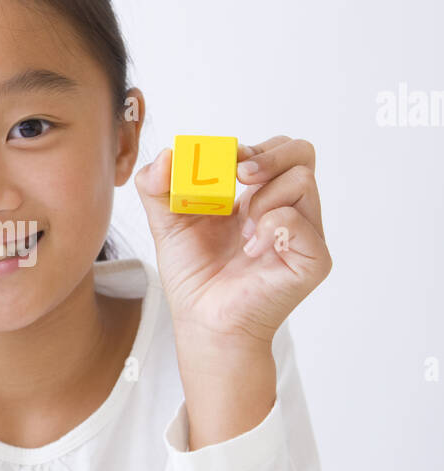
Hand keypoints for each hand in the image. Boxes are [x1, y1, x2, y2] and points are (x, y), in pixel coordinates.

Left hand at [134, 135, 331, 351]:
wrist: (203, 323)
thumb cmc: (195, 277)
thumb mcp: (166, 223)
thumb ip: (157, 186)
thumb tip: (166, 153)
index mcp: (257, 196)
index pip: (273, 149)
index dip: (250, 148)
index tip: (224, 162)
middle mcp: (286, 210)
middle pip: (302, 153)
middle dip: (269, 154)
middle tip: (240, 174)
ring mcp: (303, 234)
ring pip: (303, 180)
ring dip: (263, 195)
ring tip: (241, 228)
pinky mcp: (312, 259)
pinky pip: (300, 222)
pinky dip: (269, 227)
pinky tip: (251, 250)